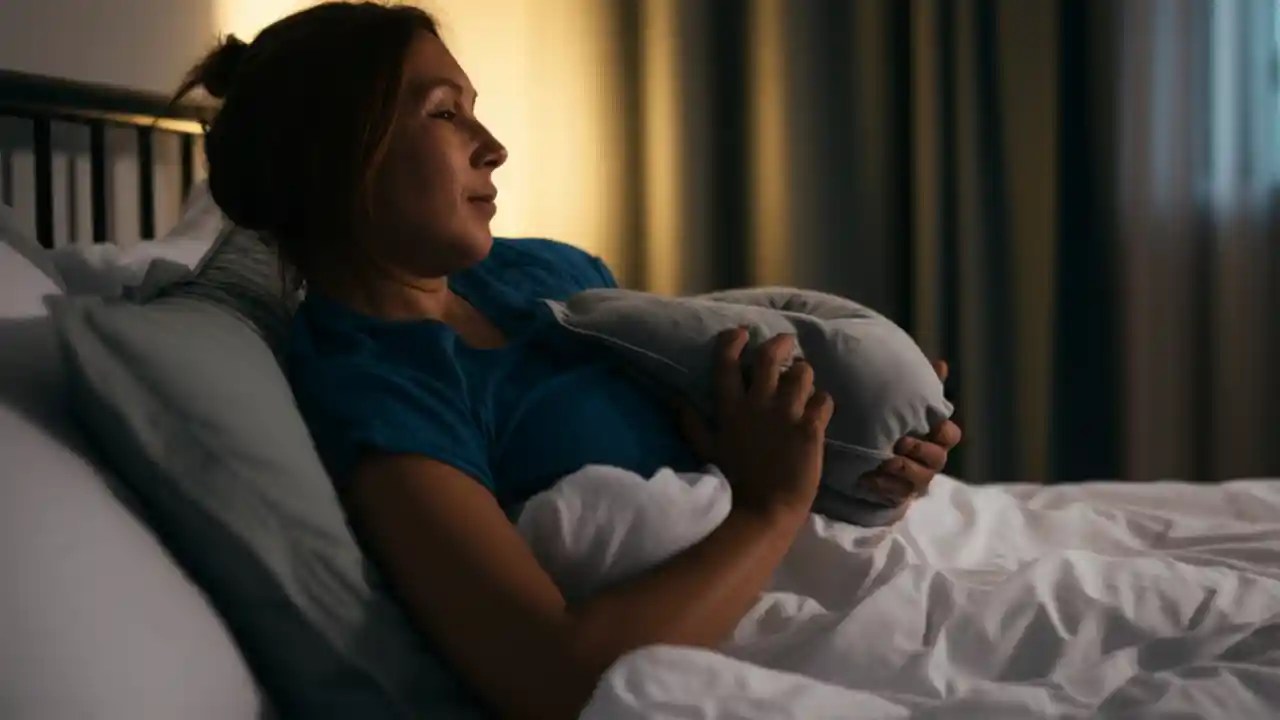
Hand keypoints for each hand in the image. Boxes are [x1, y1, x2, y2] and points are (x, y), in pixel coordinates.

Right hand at [676, 328, 834, 518]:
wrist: (764, 511)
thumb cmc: (733, 483)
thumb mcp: (706, 450)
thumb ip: (692, 423)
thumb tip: (676, 399)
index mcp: (731, 409)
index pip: (727, 363)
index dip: (733, 342)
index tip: (740, 333)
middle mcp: (758, 404)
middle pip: (770, 358)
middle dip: (780, 344)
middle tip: (786, 342)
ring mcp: (786, 415)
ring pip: (802, 373)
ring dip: (804, 374)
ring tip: (804, 383)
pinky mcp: (811, 429)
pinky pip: (823, 400)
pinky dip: (822, 402)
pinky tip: (819, 411)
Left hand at [859, 360, 962, 504]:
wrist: (861, 457)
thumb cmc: (888, 425)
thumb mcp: (900, 403)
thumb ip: (920, 386)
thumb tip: (942, 364)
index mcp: (934, 438)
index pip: (950, 436)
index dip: (944, 432)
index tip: (932, 426)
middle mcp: (929, 461)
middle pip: (937, 460)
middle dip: (920, 451)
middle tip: (901, 441)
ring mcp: (914, 481)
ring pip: (920, 480)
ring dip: (903, 469)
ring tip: (885, 462)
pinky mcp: (897, 495)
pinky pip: (897, 495)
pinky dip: (883, 486)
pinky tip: (867, 478)